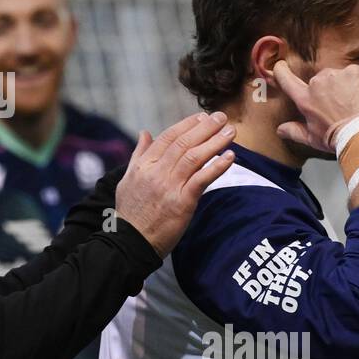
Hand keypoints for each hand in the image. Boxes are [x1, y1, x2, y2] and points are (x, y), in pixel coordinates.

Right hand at [114, 112, 235, 257]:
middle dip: (205, 127)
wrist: (131, 242)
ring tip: (230, 131)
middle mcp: (156, 172)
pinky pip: (202, 179)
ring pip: (194, 157)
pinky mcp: (182, 202)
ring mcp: (169, 186)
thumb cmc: (130, 212)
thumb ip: (138, 154)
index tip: (201, 116)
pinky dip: (217, 166)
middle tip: (221, 117)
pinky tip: (230, 156)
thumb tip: (145, 133)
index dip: (187, 124)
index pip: (168, 137)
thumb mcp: (128, 179)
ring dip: (215, 141)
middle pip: (184, 143)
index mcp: (143, 165)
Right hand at [272, 60, 358, 154]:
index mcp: (305, 99)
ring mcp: (336, 75)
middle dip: (328, 88)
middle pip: (319, 79)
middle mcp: (316, 83)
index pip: (287, 80)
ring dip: (344, 84)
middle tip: (340, 104)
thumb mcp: (312, 138)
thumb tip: (281, 130)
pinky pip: (356, 72)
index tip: (281, 65)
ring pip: (338, 75)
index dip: (282, 71)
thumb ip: (294, 131)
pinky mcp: (354, 71)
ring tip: (353, 102)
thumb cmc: (338, 138)